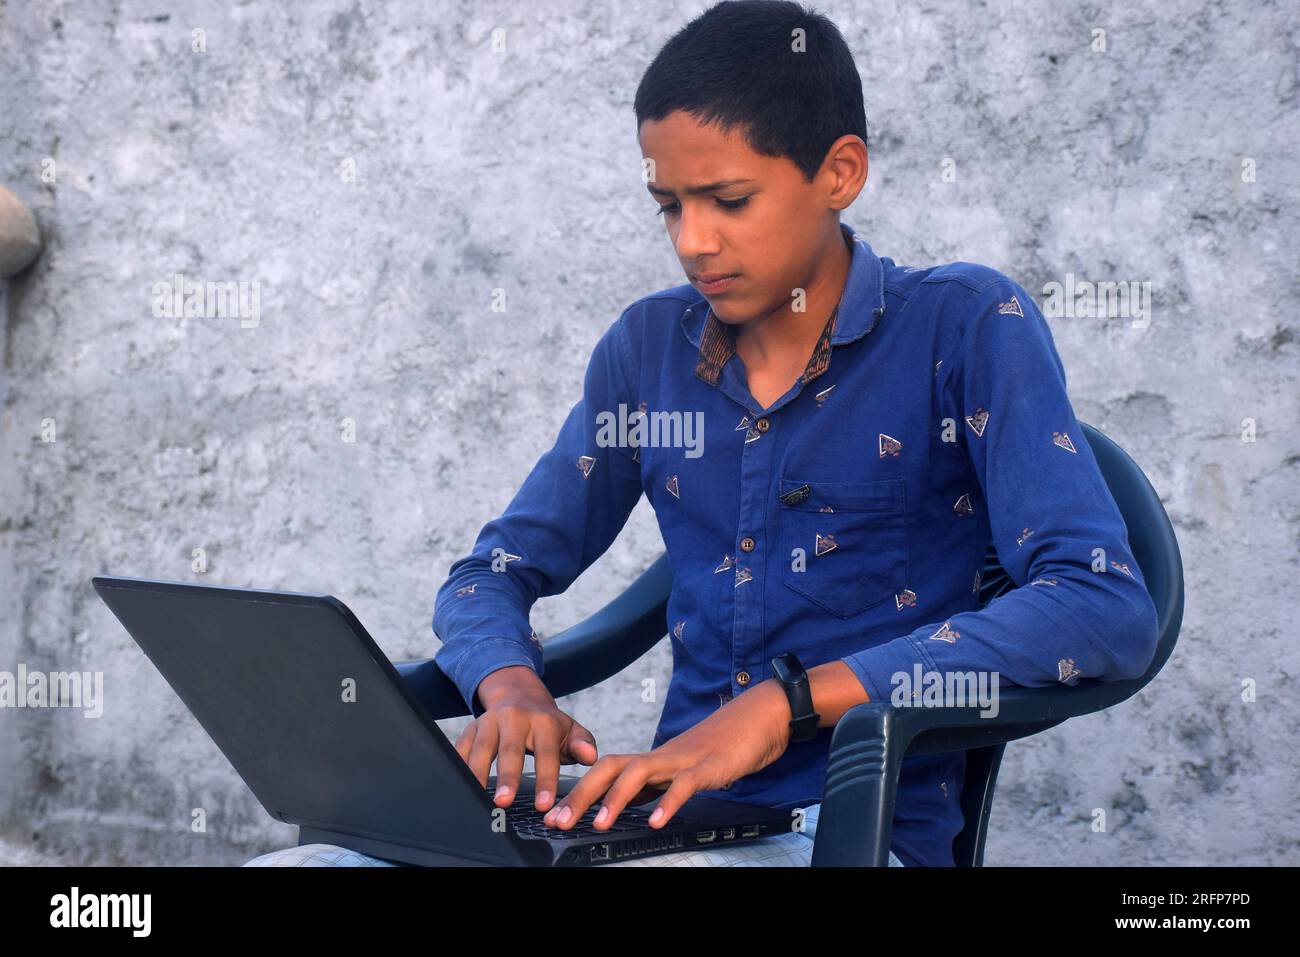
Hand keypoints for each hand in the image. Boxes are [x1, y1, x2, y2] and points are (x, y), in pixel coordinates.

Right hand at [455, 666, 598, 814]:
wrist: (519, 696)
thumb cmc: (547, 724)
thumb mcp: (571, 730)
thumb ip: (583, 744)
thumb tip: (591, 757)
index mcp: (543, 721)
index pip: (546, 753)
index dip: (545, 779)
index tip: (544, 805)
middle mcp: (515, 718)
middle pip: (510, 750)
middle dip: (507, 777)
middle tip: (504, 803)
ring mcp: (490, 721)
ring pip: (482, 748)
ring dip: (478, 773)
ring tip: (477, 798)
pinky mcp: (471, 727)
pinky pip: (461, 747)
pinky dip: (459, 765)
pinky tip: (459, 785)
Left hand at [541, 678, 792, 831]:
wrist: (758, 717)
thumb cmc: (723, 745)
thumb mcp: (682, 771)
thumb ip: (657, 786)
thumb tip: (630, 806)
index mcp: (652, 759)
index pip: (604, 771)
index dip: (578, 792)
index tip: (555, 814)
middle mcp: (661, 757)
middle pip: (610, 768)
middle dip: (581, 794)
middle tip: (558, 820)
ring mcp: (683, 759)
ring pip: (639, 773)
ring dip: (615, 798)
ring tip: (599, 824)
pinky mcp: (708, 766)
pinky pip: (684, 785)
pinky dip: (667, 803)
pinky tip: (655, 821)